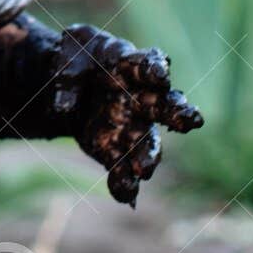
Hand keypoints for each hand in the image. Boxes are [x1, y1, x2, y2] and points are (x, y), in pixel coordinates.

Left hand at [50, 24, 204, 205]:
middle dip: (177, 113)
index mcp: (130, 67)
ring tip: (143, 169)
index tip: (160, 74)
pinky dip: (125, 183)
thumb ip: (68, 77)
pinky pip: (122, 168)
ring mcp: (132, 126)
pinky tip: (125, 195)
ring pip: (147, 143)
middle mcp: (140, 98)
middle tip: (189, 122)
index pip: (148, 65)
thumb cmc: (77, 60)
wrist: (67, 84)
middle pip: (164, 106)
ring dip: (147, 156)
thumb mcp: (67, 57)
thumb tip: (63, 107)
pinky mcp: (114, 149)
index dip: (155, 68)